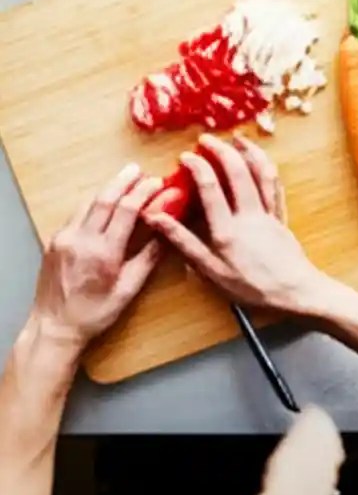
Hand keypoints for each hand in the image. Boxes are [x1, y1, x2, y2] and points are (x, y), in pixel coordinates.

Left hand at [30, 164, 164, 350]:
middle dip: (124, 181)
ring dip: (107, 188)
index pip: (126, 210)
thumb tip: (167, 233)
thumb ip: (148, 258)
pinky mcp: (55, 241)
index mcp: (103, 252)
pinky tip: (104, 201)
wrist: (54, 326)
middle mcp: (81, 240)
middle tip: (139, 169)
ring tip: (124, 179)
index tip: (158, 182)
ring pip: (88, 203)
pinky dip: (93, 203)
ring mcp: (64, 238)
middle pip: (104, 198)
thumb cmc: (93, 313)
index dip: (144, 192)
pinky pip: (77, 214)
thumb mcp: (128, 289)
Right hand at [144, 135, 334, 315]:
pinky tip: (262, 161)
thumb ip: (184, 243)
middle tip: (206, 139)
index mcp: (228, 230)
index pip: (210, 188)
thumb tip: (157, 219)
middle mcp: (250, 216)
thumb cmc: (253, 288)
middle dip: (221, 150)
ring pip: (261, 174)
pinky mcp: (282, 218)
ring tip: (237, 138)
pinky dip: (267, 169)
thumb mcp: (212, 272)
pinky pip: (275, 187)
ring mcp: (269, 214)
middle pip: (237, 173)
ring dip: (249, 152)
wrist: (297, 292)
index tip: (185, 155)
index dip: (197, 167)